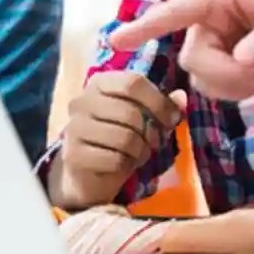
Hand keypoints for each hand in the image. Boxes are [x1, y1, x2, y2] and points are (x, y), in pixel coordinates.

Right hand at [49, 71, 187, 209]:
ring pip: (124, 138)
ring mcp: (74, 127)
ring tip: (139, 152)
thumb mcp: (144, 117)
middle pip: (130, 112)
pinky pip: (113, 159)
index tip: (171, 119)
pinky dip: (126, 164)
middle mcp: (82, 101)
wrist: (89, 170)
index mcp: (100, 83)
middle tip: (155, 142)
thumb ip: (162, 105)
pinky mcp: (72, 155)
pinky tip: (124, 163)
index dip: (158, 102)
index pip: (133, 83)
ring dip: (140, 150)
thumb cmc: (119, 135)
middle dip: (152, 131)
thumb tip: (181, 97)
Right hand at [108, 0, 253, 99]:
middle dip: (226, 72)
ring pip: (204, 80)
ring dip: (236, 83)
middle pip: (194, 59)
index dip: (146, 26)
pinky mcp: (224, 66)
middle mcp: (210, 22)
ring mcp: (215, 45)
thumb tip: (244, 60)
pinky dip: (240, 90)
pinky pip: (217, 90)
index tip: (115, 41)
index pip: (176, 11)